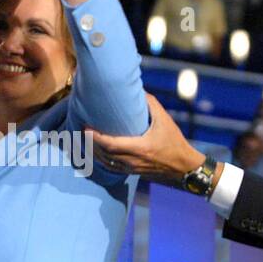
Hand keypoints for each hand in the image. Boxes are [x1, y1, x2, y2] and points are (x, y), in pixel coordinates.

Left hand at [86, 94, 204, 182]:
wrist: (183, 166)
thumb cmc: (174, 141)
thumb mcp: (164, 120)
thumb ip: (150, 104)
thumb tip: (136, 89)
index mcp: (140, 147)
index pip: (110, 144)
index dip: (95, 137)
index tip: (85, 127)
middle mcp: (133, 160)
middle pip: (103, 153)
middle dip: (89, 142)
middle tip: (80, 130)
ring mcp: (131, 168)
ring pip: (105, 162)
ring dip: (92, 151)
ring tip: (83, 139)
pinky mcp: (131, 172)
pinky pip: (110, 167)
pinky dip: (100, 159)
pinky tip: (95, 152)